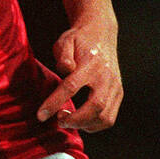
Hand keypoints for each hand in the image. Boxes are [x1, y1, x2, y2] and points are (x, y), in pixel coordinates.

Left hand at [37, 17, 122, 131]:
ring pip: (105, 117)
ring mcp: (115, 87)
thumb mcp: (66, 40)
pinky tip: (80, 120)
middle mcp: (106, 77)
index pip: (71, 87)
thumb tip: (65, 69)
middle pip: (95, 107)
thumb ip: (63, 54)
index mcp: (91, 64)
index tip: (41, 115)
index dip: (54, 103)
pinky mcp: (119, 94)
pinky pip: (109, 118)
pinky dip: (93, 125)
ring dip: (84, 125)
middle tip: (58, 120)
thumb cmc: (79, 40)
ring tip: (68, 120)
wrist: (102, 33)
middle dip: (74, 120)